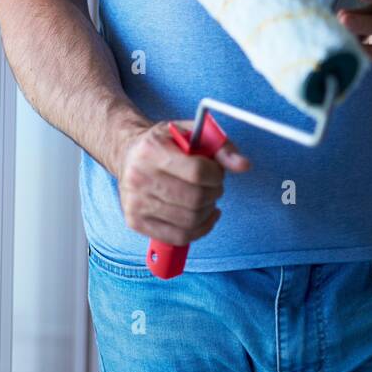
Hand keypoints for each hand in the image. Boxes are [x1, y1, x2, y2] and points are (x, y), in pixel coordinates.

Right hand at [116, 120, 249, 246]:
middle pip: (194, 199)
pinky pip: (179, 237)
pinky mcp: (135, 222)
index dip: (216, 175)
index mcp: (152, 150)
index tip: (217, 173)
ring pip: (189, 220)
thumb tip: (244, 165)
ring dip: (208, 211)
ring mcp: (135, 202)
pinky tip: (203, 216)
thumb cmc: (165, 143)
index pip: (197, 172)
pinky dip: (199, 229)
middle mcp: (138, 176)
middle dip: (214, 194)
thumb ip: (221, 146)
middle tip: (214, 187)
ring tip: (206, 199)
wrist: (127, 154)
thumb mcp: (191, 134)